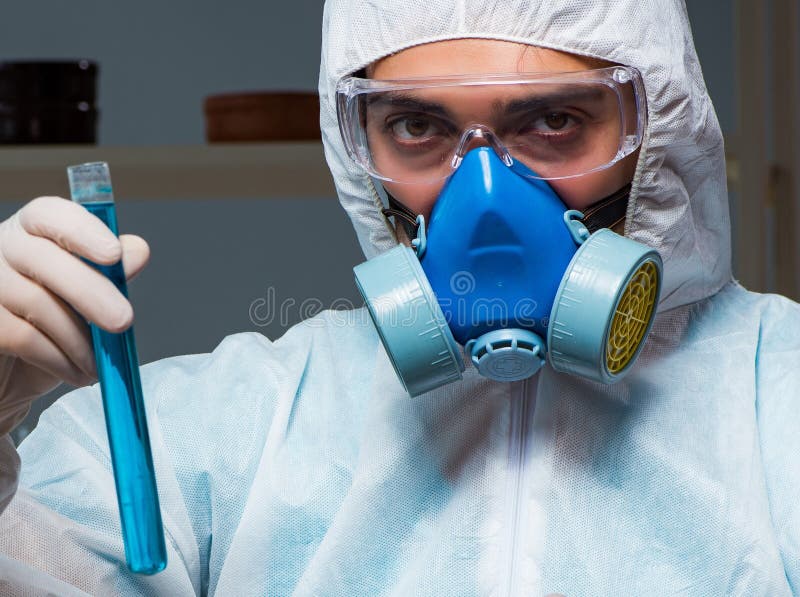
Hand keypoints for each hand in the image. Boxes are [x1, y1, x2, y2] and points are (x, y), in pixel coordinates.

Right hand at [0, 196, 149, 435]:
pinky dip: (58, 358)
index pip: (50, 214)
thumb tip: (138, 250)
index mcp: (33, 231)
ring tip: (100, 363)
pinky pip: (21, 336)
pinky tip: (78, 372)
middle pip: (44, 259)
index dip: (83, 231)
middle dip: (90, 291)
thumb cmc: (53, 328)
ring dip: (79, 339)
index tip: (113, 254)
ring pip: (36, 303)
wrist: (11, 377)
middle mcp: (2, 247)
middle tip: (124, 321)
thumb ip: (111, 273)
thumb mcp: (87, 300)